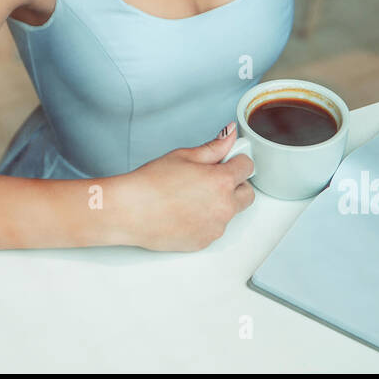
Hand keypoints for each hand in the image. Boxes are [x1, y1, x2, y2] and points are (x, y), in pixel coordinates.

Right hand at [121, 122, 255, 251]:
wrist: (130, 211)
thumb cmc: (151, 183)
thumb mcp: (183, 156)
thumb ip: (213, 147)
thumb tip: (230, 136)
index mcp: (221, 181)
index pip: (247, 167)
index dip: (236, 161)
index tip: (228, 162)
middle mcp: (224, 207)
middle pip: (247, 194)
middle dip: (235, 185)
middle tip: (212, 180)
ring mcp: (215, 227)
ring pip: (230, 213)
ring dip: (220, 204)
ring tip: (191, 198)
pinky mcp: (204, 242)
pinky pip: (214, 228)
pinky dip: (205, 221)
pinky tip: (185, 213)